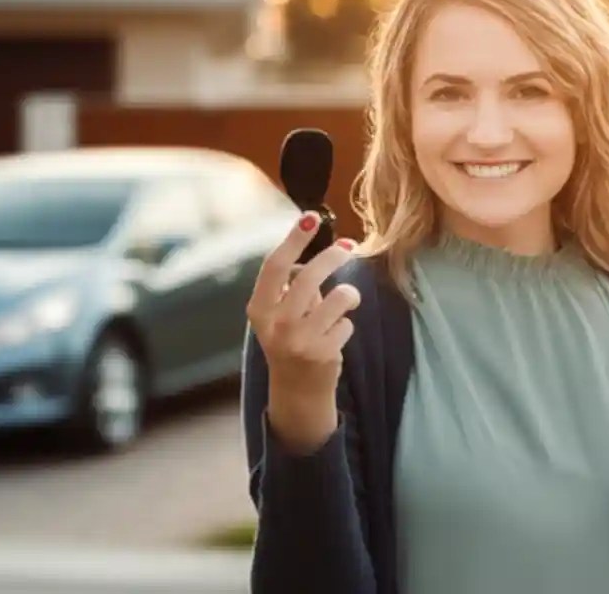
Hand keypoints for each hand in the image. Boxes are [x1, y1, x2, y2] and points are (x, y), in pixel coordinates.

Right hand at [246, 211, 360, 451]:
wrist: (295, 390)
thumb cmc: (289, 340)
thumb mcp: (278, 313)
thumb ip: (293, 284)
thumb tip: (322, 244)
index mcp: (259, 308)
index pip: (276, 265)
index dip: (294, 238)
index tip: (311, 217)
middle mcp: (275, 324)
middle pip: (310, 275)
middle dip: (333, 256)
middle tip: (348, 246)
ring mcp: (300, 340)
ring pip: (339, 297)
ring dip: (349, 295)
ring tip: (345, 303)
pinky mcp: (323, 354)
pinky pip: (347, 323)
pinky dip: (345, 325)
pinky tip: (334, 337)